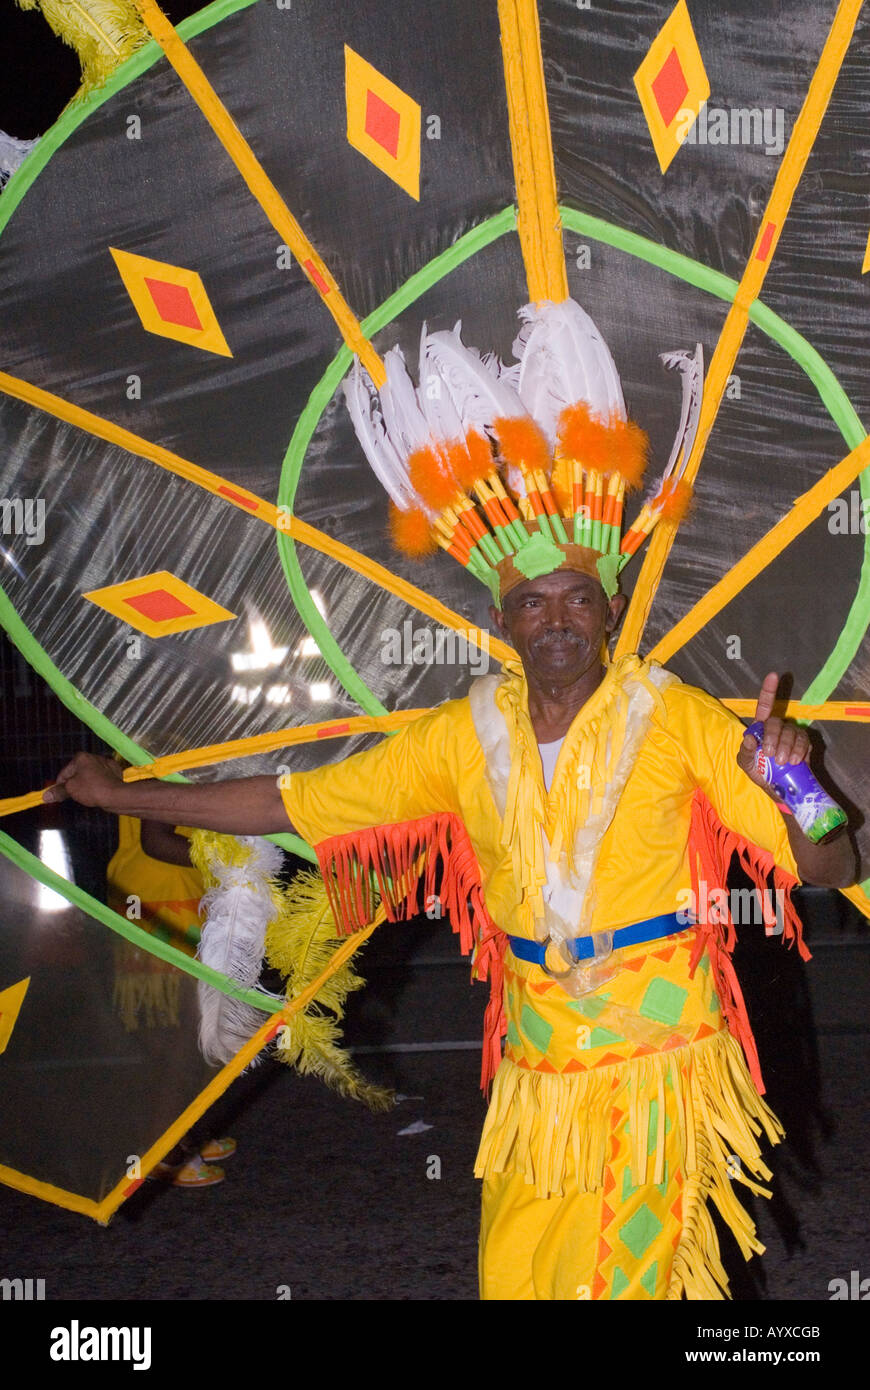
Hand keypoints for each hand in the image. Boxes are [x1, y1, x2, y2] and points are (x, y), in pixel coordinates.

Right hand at [44, 752, 125, 808]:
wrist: (116, 795)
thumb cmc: (92, 789)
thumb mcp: (70, 790)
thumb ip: (58, 791)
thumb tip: (46, 795)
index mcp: (81, 757)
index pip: (64, 773)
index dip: (60, 786)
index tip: (59, 795)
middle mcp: (94, 757)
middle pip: (77, 773)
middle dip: (74, 785)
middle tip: (74, 796)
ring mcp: (105, 764)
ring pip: (90, 776)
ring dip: (86, 785)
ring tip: (87, 795)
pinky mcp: (114, 772)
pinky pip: (101, 779)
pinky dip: (99, 785)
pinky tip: (99, 793)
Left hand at [736, 672, 810, 799]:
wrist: (777, 790)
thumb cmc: (758, 772)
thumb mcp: (745, 764)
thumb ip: (745, 751)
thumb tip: (749, 738)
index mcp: (761, 728)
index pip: (765, 706)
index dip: (769, 690)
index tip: (773, 675)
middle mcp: (778, 728)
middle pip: (777, 723)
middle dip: (773, 737)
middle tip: (770, 755)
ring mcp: (792, 735)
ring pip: (792, 732)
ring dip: (787, 746)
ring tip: (783, 762)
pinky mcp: (805, 745)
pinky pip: (804, 742)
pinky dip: (799, 750)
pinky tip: (794, 761)